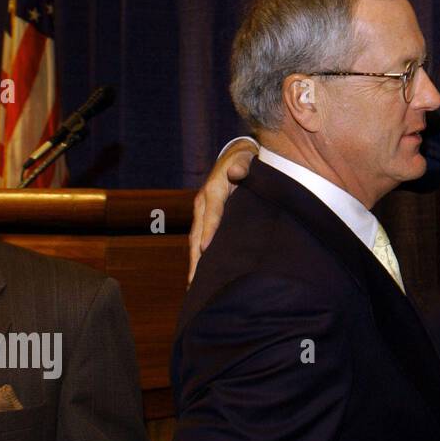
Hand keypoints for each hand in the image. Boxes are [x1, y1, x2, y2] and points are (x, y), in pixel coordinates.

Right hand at [188, 138, 257, 282]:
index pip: (211, 213)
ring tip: (194, 286)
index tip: (205, 249)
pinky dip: (200, 257)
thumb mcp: (245, 158)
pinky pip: (200, 239)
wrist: (237, 154)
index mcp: (213, 190)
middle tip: (195, 281)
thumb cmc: (245, 159)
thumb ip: (243, 165)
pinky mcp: (206, 218)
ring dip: (195, 262)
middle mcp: (203, 203)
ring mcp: (202, 212)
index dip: (209, 230)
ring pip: (196, 240)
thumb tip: (236, 172)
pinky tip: (202, 275)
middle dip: (196, 257)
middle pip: (197, 233)